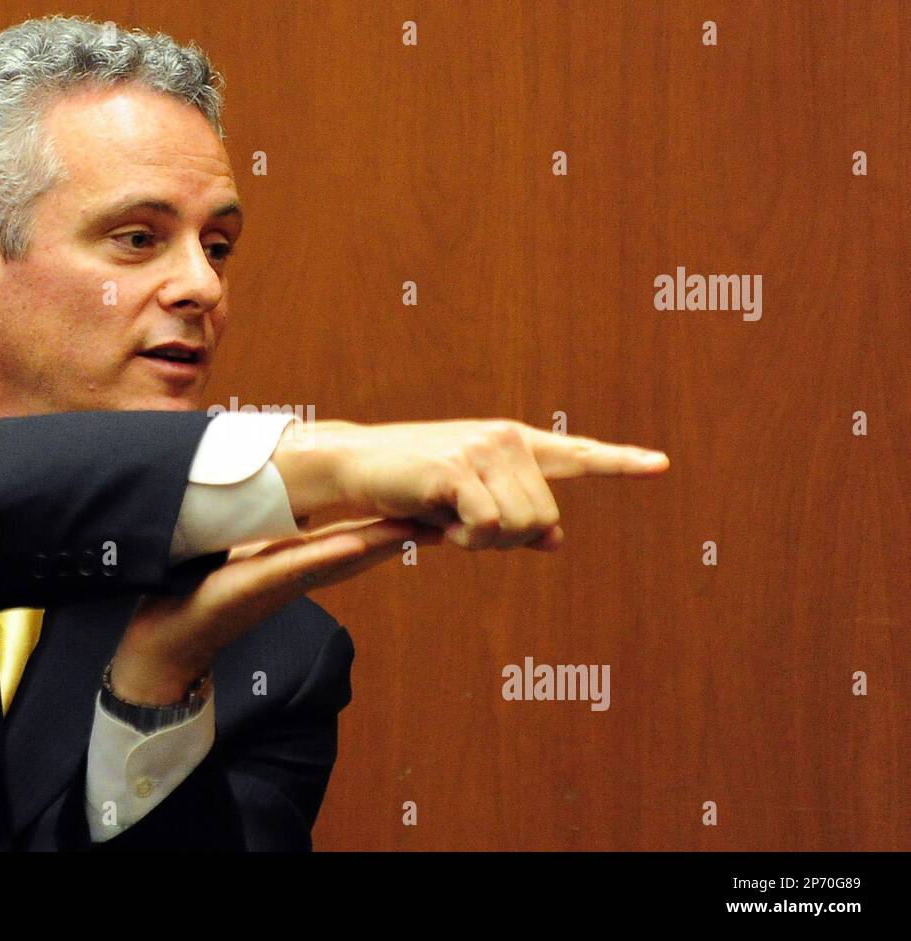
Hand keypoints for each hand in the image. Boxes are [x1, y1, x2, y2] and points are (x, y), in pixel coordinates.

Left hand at [109, 518, 437, 703]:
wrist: (170, 635)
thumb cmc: (210, 595)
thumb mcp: (257, 559)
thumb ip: (285, 539)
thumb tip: (300, 512)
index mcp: (304, 563)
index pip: (360, 538)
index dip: (399, 520)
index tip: (436, 502)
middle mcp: (302, 573)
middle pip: (364, 547)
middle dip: (405, 528)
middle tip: (449, 509)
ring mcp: (282, 580)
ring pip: (340, 556)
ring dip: (378, 541)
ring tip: (415, 522)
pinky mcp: (254, 584)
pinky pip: (295, 566)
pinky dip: (326, 553)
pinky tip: (355, 541)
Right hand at [273, 418, 668, 550]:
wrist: (355, 464)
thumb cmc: (411, 485)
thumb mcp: (466, 503)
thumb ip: (513, 516)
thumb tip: (556, 539)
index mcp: (513, 443)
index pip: (575, 454)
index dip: (619, 462)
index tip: (660, 465)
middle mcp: (505, 440)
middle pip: (544, 518)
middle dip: (509, 541)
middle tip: (464, 530)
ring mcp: (481, 451)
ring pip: (520, 526)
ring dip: (483, 543)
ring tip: (448, 522)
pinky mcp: (455, 470)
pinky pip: (487, 528)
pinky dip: (463, 540)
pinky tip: (436, 523)